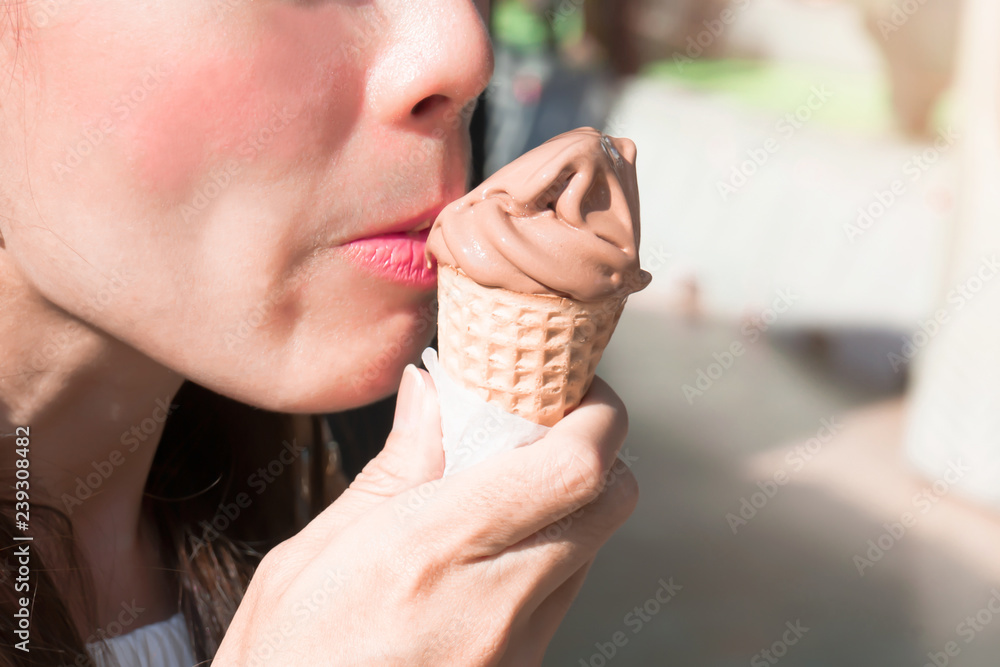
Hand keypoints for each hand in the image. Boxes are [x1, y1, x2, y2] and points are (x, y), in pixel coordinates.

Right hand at [215, 365, 637, 665]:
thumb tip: (431, 391)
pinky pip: (562, 599)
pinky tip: (498, 551)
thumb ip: (393, 470)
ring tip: (517, 489)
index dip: (597, 416)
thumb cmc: (283, 662)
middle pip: (609, 504)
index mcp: (433, 550)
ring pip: (592, 549)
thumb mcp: (312, 555)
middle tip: (557, 428)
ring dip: (574, 506)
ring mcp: (516, 651)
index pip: (572, 469)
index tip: (578, 387)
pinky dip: (551, 557)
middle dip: (600, 454)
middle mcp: (494, 603)